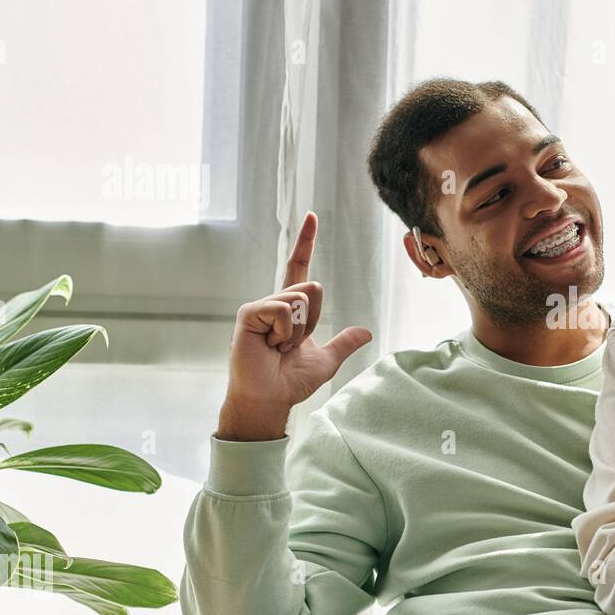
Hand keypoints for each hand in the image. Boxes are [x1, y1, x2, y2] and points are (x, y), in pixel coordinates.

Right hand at [219, 211, 373, 439]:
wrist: (272, 398)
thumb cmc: (291, 381)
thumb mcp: (327, 359)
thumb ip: (344, 343)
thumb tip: (365, 332)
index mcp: (290, 308)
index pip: (299, 268)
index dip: (306, 243)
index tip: (312, 216)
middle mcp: (274, 302)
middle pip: (312, 287)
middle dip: (314, 320)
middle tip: (293, 344)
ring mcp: (260, 307)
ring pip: (300, 298)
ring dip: (299, 330)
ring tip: (280, 347)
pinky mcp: (249, 314)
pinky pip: (282, 309)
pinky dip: (285, 331)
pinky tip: (271, 345)